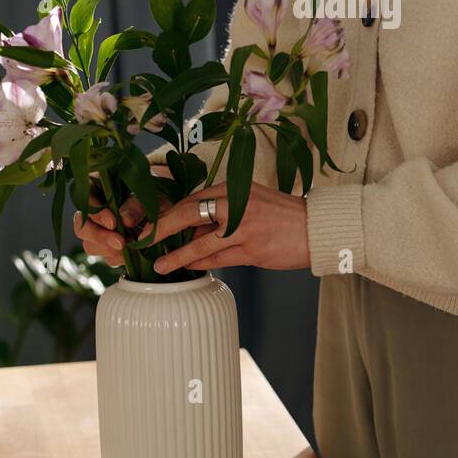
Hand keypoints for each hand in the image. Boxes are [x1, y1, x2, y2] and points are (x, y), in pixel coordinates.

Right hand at [72, 167, 171, 261]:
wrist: (165, 212)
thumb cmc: (155, 196)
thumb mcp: (148, 197)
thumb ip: (135, 205)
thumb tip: (124, 219)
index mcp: (98, 190)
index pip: (85, 199)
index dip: (96, 214)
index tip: (113, 223)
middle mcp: (94, 212)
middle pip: (81, 227)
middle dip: (99, 237)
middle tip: (120, 242)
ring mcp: (99, 231)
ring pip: (90, 245)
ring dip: (109, 250)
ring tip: (131, 246)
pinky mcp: (109, 248)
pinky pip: (106, 257)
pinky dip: (119, 258)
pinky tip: (134, 253)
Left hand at [143, 181, 310, 274]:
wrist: (315, 227)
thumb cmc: (283, 215)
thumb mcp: (252, 200)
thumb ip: (224, 210)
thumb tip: (192, 229)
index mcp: (234, 189)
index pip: (192, 199)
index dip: (168, 213)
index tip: (150, 223)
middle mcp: (236, 205)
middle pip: (189, 214)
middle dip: (162, 229)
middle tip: (142, 240)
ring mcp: (244, 228)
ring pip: (200, 244)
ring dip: (177, 256)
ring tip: (160, 265)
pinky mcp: (252, 251)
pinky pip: (219, 259)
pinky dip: (202, 264)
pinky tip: (189, 268)